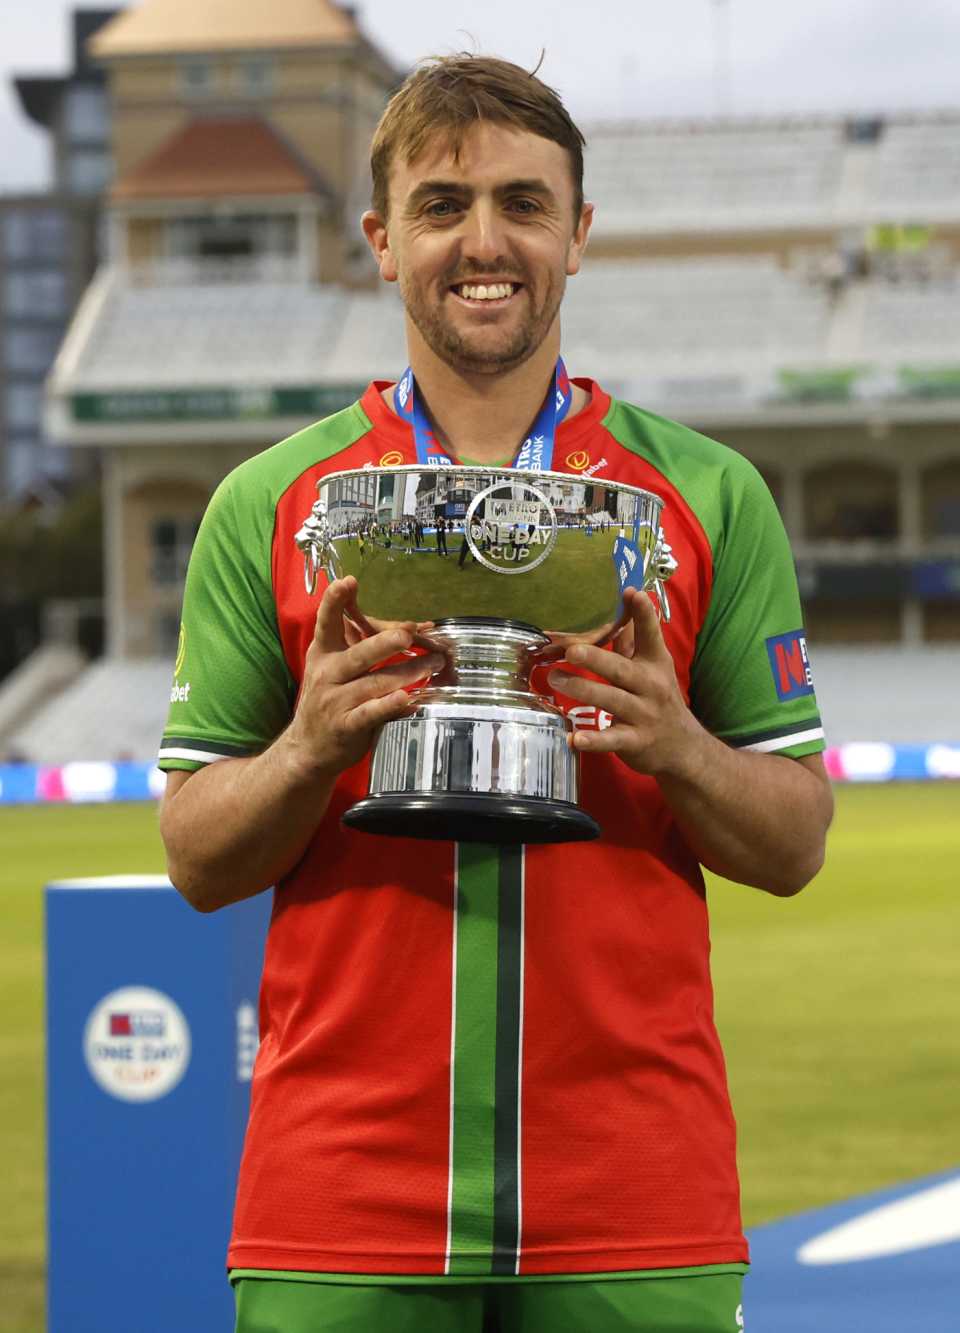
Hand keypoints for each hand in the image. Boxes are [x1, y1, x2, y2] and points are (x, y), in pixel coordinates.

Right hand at [285, 577, 443, 779]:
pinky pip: (372, 713)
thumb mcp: (331, 669)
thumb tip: (405, 626)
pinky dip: (392, 705)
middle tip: (409, 633)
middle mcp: (327, 675)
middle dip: (385, 643)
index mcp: (322, 654)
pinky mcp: (347, 726)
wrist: (306, 749)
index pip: (326, 623)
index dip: (335, 602)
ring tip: (435, 663)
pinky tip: (410, 699)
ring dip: (408, 672)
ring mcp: (336, 701)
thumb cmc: (328, 701)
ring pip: (375, 683)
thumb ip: (358, 648)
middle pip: (359, 655)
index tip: (348, 581)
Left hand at [547, 587, 702, 777]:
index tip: (632, 592)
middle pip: (621, 669)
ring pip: (612, 700)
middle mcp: (651, 686)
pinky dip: (593, 740)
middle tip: (570, 650)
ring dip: (583, 690)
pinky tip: (574, 738)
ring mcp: (644, 715)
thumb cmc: (659, 699)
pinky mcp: (635, 741)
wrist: (682, 746)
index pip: (651, 635)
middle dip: (596, 659)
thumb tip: (622, 603)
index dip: (643, 614)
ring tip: (556, 679)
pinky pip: (612, 740)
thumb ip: (634, 640)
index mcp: (655, 664)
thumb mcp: (653, 668)